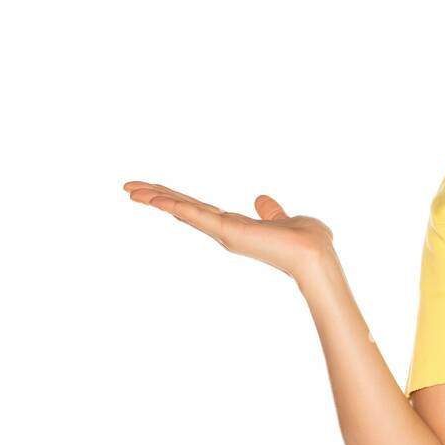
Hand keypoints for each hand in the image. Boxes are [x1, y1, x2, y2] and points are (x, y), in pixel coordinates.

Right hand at [123, 181, 333, 284]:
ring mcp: (224, 232)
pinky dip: (175, 205)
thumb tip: (262, 200)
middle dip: (156, 197)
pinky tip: (154, 198)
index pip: (198, 209)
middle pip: (183, 208)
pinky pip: (197, 214)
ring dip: (156, 199)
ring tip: (129, 190)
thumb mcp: (283, 219)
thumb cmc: (306, 243)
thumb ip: (271, 212)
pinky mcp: (228, 231)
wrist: (315, 255)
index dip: (176, 199)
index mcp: (235, 226)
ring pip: (183, 210)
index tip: (155, 192)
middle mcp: (224, 231)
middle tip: (128, 188)